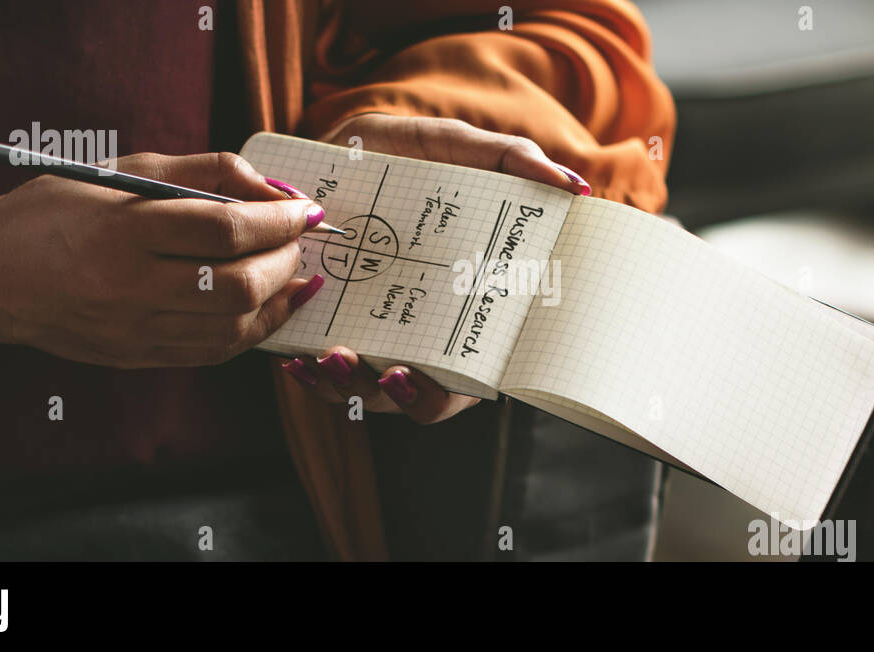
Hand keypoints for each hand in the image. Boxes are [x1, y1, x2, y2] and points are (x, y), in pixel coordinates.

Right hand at [0, 152, 326, 367]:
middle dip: (286, 261)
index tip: (306, 210)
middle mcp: (130, 286)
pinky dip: (254, 330)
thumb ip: (202, 171)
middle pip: (237, 285)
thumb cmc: (58, 210)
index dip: (279, 220)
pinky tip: (271, 306)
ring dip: (280, 300)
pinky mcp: (137, 356)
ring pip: (233, 328)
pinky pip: (213, 352)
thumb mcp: (123, 171)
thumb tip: (272, 188)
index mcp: (124, 229)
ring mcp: (134, 329)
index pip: (225, 228)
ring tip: (296, 274)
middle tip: (300, 240)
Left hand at [282, 114, 592, 422]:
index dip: (455, 390)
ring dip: (349, 387)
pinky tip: (298, 359)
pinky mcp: (325, 328)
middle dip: (405, 396)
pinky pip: (319, 374)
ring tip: (332, 358)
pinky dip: (310, 376)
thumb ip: (513, 161)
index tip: (437, 377)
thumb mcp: (460, 148)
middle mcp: (420, 334)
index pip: (471, 374)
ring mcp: (371, 336)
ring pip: (366, 392)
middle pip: (422, 397)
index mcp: (463, 308)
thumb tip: (575, 189)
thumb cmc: (412, 155)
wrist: (341, 145)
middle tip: (388, 373)